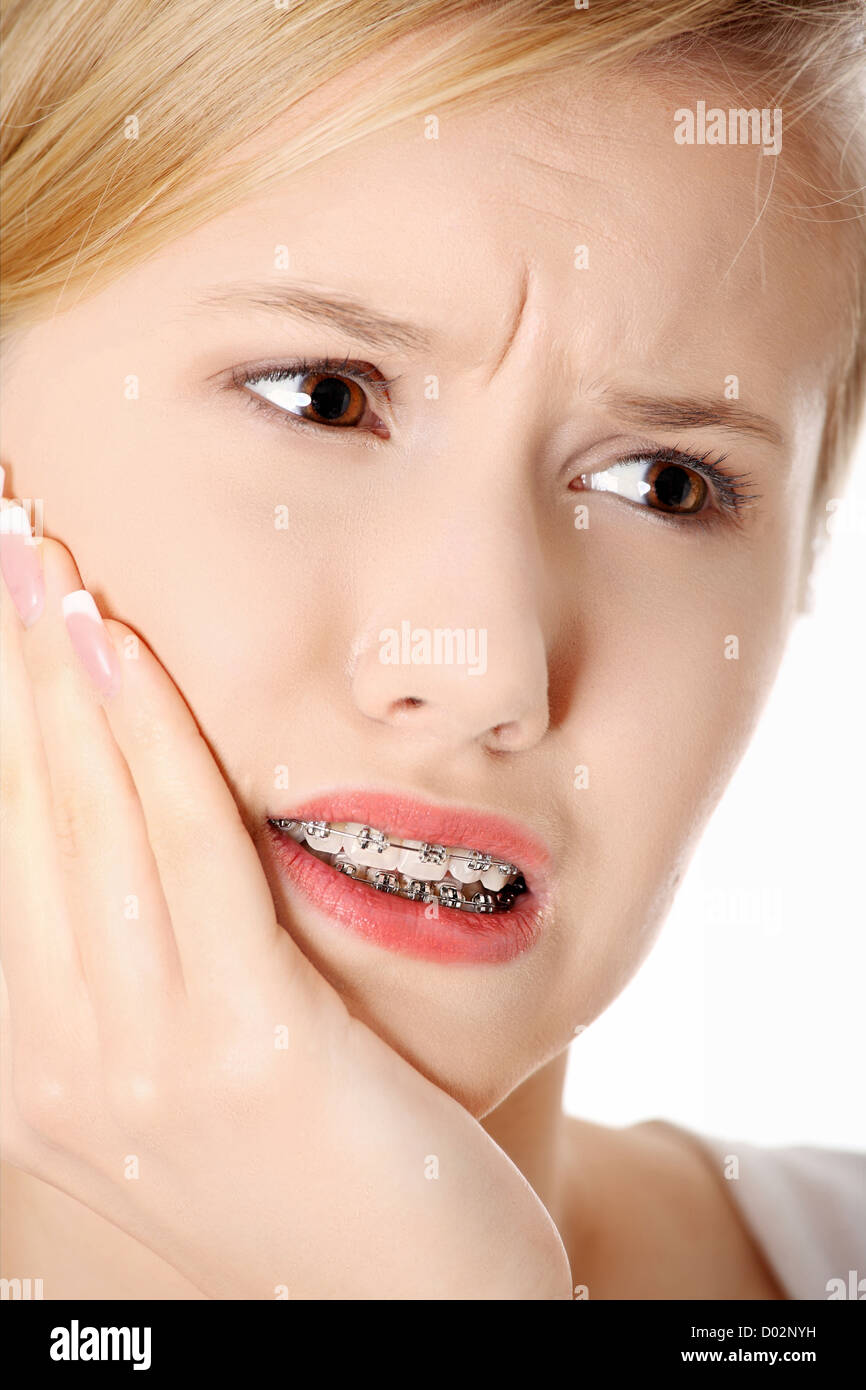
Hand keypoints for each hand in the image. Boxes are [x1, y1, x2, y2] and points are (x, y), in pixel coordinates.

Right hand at [0, 502, 570, 1298]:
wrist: (418, 1317)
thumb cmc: (329, 1180)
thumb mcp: (213, 1065)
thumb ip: (160, 956)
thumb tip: (142, 816)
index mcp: (41, 1064)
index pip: (0, 846)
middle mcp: (58, 1065)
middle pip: (17, 811)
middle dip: (0, 657)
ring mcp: (135, 1064)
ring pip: (79, 814)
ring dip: (51, 664)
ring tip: (31, 545)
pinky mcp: (237, 1050)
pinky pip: (180, 855)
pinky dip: (140, 730)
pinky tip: (117, 634)